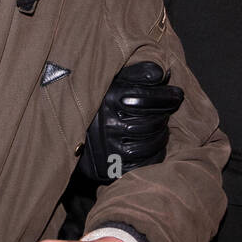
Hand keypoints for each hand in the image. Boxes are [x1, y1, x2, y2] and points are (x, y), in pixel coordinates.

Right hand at [80, 62, 181, 183]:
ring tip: (160, 126)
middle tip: (167, 110)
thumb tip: (162, 72)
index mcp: (108, 99)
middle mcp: (107, 124)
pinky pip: (145, 161)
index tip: (177, 94)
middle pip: (152, 121)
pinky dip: (155, 153)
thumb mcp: (111, 80)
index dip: (167, 96)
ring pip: (151, 142)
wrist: (63, 133)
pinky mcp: (110, 168)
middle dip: (164, 115)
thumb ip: (137, 72)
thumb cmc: (96, 101)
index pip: (148, 98)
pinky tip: (154, 144)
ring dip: (161, 133)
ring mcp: (109, 149)